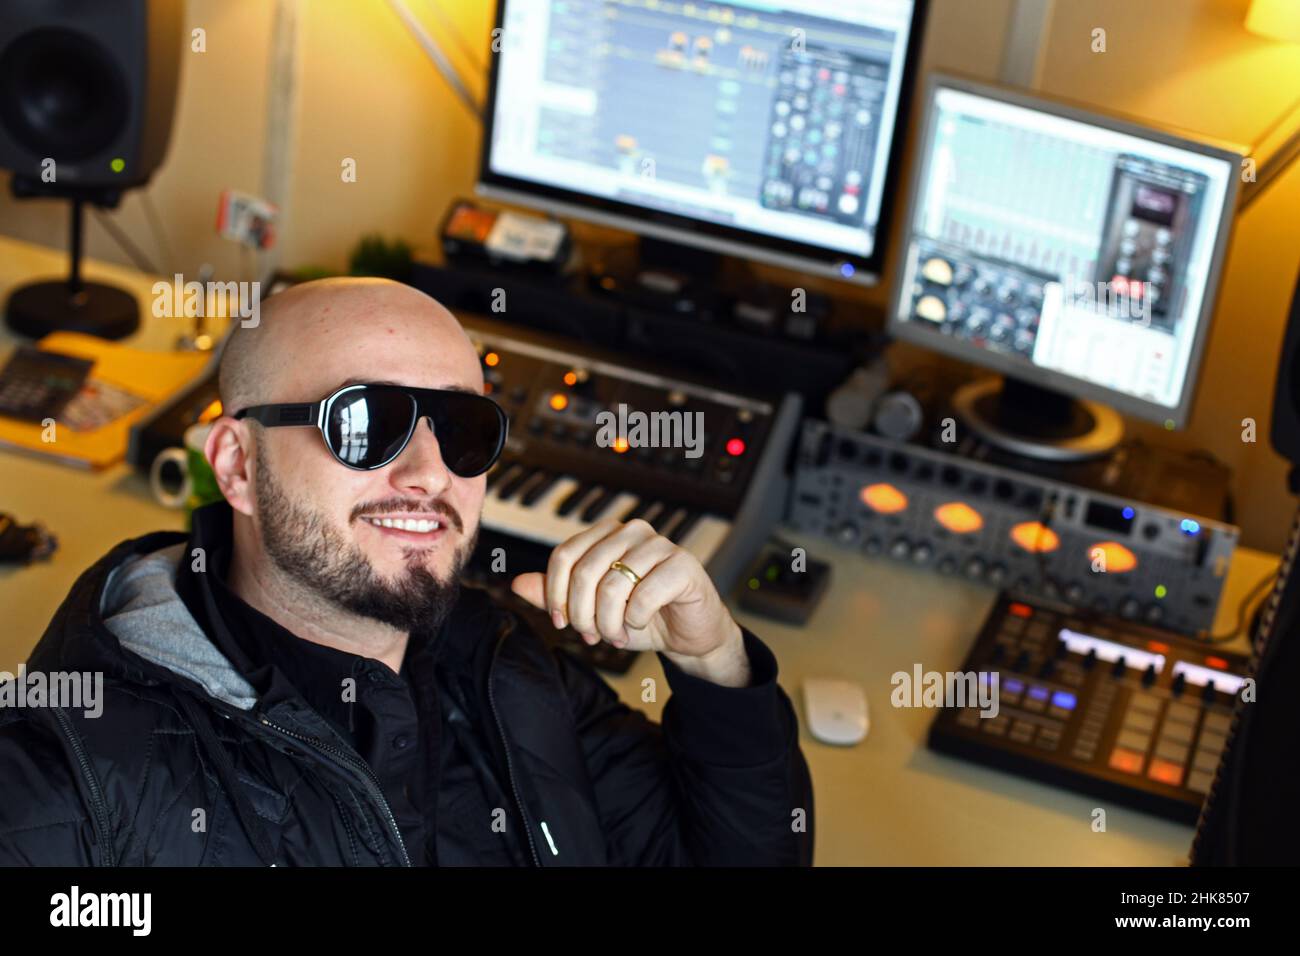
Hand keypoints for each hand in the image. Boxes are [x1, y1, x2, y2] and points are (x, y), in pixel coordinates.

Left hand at [510, 518, 749, 685]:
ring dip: (609, 622)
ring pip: (612, 585)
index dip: (555, 594)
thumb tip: (517, 584)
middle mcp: (632, 531)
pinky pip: (643, 595)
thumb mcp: (591, 610)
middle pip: (584, 571)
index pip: (564, 556)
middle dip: (583, 614)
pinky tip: (640, 625)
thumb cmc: (641, 617)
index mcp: (606, 534)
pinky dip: (635, 620)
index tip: (562, 623)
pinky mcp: (682, 564)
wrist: (688, 635)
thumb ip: (557, 596)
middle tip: (593, 637)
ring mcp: (659, 544)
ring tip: (617, 636)